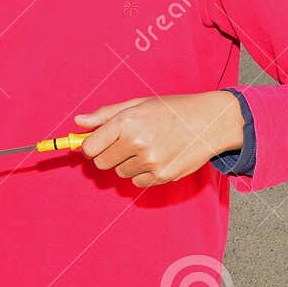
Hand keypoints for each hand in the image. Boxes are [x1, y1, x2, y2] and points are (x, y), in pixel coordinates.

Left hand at [73, 91, 243, 187]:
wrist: (209, 121)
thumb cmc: (172, 110)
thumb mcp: (137, 104)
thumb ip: (105, 115)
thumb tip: (78, 121)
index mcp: (126, 122)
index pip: (90, 148)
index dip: (90, 147)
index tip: (97, 144)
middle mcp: (136, 142)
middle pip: (101, 163)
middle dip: (107, 155)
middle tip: (124, 144)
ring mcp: (150, 161)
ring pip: (120, 173)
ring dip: (127, 163)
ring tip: (147, 147)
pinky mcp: (162, 175)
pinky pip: (137, 182)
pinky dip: (142, 173)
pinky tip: (157, 157)